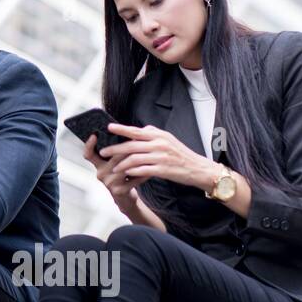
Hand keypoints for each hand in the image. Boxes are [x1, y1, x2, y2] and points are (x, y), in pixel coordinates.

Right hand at [83, 134, 148, 215]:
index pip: (89, 154)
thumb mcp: (115, 165)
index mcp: (98, 165)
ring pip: (124, 166)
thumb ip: (116, 151)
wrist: (126, 199)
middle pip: (112, 156)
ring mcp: (109, 182)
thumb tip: (125, 131)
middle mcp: (101, 173)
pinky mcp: (119, 190)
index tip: (94, 134)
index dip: (89, 145)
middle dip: (126, 148)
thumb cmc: (122, 178)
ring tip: (147, 154)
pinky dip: (143, 174)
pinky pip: (133, 178)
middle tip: (137, 139)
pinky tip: (150, 170)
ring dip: (137, 160)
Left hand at [99, 123, 219, 191]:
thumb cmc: (181, 154)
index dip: (121, 129)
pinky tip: (126, 174)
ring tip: (114, 167)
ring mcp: (161, 157)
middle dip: (115, 149)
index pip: (136, 131)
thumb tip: (139, 130)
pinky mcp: (163, 170)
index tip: (108, 127)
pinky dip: (133, 172)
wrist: (198, 169)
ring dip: (122, 164)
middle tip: (103, 152)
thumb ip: (153, 134)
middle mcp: (159, 144)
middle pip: (131, 145)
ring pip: (135, 159)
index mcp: (159, 135)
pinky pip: (143, 170)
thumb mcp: (169, 139)